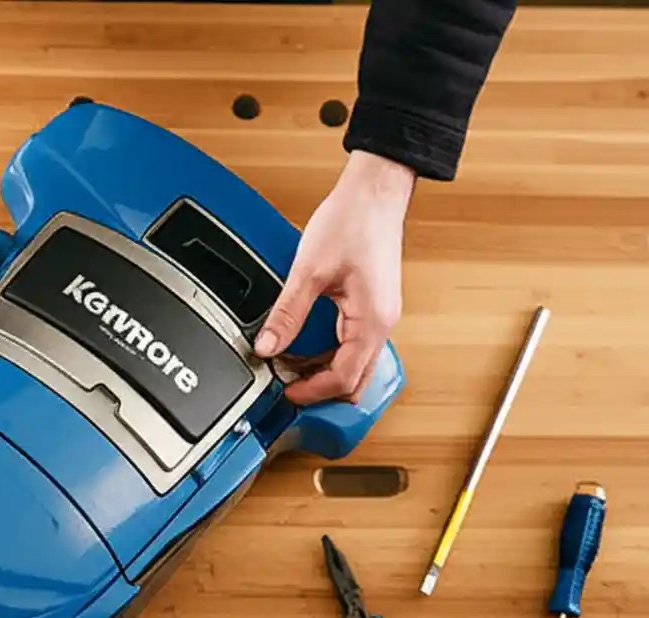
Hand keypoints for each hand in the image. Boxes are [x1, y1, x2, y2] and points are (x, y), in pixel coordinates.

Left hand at [253, 150, 413, 405]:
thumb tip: (266, 346)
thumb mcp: (309, 271)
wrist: (375, 193)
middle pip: (354, 380)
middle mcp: (382, 324)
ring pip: (355, 365)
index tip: (285, 393)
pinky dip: (331, 354)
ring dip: (324, 371)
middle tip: (285, 383)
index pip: (344, 379)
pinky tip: (305, 347)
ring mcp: (380, 316)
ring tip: (289, 365)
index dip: (312, 392)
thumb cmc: (353, 222)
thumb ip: (286, 313)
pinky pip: (354, 345)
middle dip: (320, 389)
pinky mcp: (373, 307)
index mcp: (371, 321)